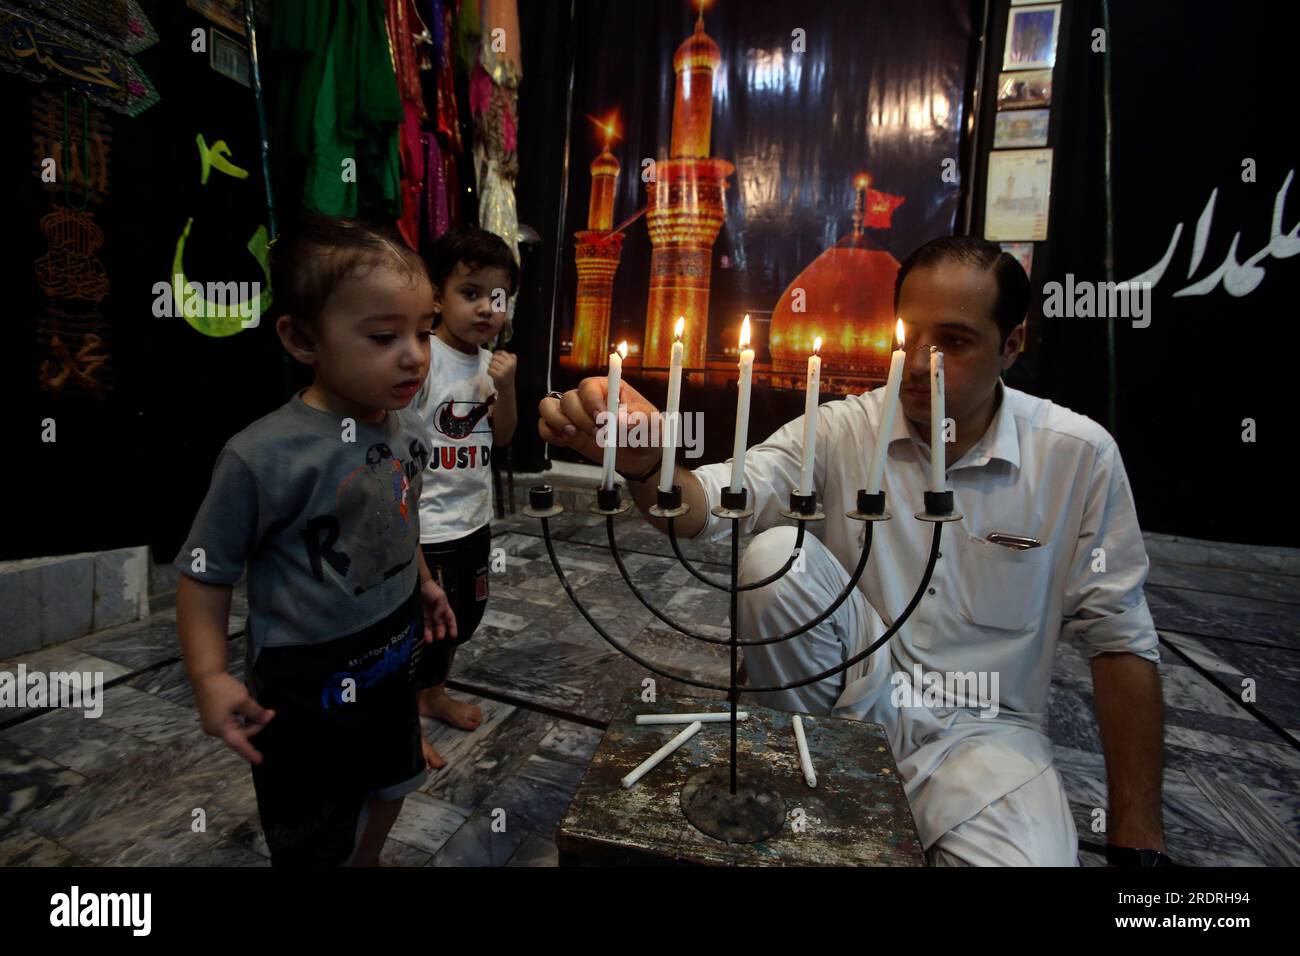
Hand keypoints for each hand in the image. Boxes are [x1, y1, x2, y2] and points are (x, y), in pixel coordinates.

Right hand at [193, 671, 273, 764]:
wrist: (206, 676)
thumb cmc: (222, 689)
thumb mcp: (243, 701)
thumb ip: (256, 713)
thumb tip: (266, 719)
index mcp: (221, 729)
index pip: (239, 744)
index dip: (250, 752)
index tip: (260, 760)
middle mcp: (214, 730)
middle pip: (240, 734)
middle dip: (255, 725)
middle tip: (269, 713)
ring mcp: (213, 724)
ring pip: (236, 728)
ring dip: (248, 721)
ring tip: (256, 708)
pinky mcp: (213, 718)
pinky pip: (231, 723)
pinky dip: (240, 718)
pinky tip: (246, 708)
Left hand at [420, 577, 457, 643]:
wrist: (417, 584)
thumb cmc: (431, 588)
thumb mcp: (441, 598)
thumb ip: (441, 610)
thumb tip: (437, 620)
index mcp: (445, 608)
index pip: (450, 620)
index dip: (453, 627)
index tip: (454, 636)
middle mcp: (436, 613)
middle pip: (440, 625)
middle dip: (441, 632)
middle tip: (440, 637)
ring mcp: (428, 614)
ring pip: (430, 627)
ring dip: (430, 634)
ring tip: (429, 640)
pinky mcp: (419, 615)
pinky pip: (422, 624)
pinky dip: (423, 630)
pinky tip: (423, 635)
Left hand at [487, 351, 516, 391]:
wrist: (507, 387)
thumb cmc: (507, 375)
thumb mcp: (511, 365)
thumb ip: (508, 357)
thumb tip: (498, 351)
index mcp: (512, 361)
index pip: (502, 352)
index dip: (496, 354)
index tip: (496, 358)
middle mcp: (509, 365)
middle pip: (495, 357)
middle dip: (493, 361)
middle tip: (495, 367)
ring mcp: (504, 370)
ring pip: (491, 363)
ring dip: (491, 367)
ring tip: (495, 371)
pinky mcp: (498, 376)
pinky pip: (489, 370)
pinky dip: (489, 372)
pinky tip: (493, 375)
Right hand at [537, 376, 661, 474]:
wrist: (641, 456)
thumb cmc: (647, 432)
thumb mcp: (652, 423)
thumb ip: (641, 418)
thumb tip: (623, 420)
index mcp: (607, 388)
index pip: (588, 386)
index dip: (591, 401)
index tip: (603, 418)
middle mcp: (587, 398)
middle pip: (569, 398)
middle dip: (581, 418)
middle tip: (599, 434)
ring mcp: (574, 414)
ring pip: (549, 407)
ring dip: (559, 421)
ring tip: (574, 435)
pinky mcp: (566, 432)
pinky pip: (545, 426)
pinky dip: (549, 433)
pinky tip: (564, 441)